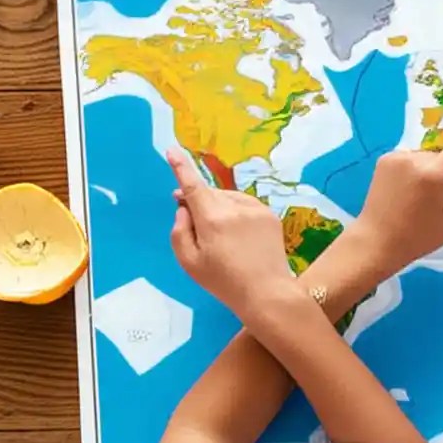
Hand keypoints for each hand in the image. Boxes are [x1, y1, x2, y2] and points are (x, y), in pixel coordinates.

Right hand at [167, 149, 295, 320]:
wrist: (267, 292)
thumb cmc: (223, 282)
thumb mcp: (189, 262)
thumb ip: (179, 231)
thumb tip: (184, 208)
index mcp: (212, 219)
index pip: (192, 186)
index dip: (181, 167)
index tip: (172, 150)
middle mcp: (235, 207)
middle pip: (209, 194)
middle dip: (199, 202)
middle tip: (195, 226)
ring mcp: (256, 209)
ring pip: (228, 198)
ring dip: (218, 208)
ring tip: (221, 237)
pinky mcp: (270, 215)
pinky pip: (245, 205)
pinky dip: (236, 212)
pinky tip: (238, 235)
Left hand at [352, 137, 442, 272]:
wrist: (375, 242)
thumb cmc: (417, 239)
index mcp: (435, 175)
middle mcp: (416, 159)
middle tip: (440, 202)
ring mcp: (398, 157)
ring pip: (428, 158)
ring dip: (432, 171)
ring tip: (422, 199)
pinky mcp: (385, 159)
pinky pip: (412, 159)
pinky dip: (416, 170)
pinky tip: (408, 192)